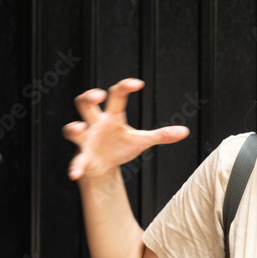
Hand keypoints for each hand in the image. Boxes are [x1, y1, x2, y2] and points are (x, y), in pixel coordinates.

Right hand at [62, 78, 189, 179]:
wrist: (104, 166)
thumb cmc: (120, 146)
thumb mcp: (141, 140)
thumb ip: (161, 135)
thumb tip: (185, 132)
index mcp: (111, 115)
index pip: (116, 94)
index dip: (124, 87)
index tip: (138, 84)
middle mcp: (95, 123)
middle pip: (84, 103)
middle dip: (88, 96)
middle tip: (98, 95)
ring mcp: (86, 139)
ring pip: (72, 129)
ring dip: (73, 128)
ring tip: (80, 129)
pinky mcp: (82, 157)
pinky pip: (76, 160)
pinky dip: (75, 166)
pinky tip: (75, 173)